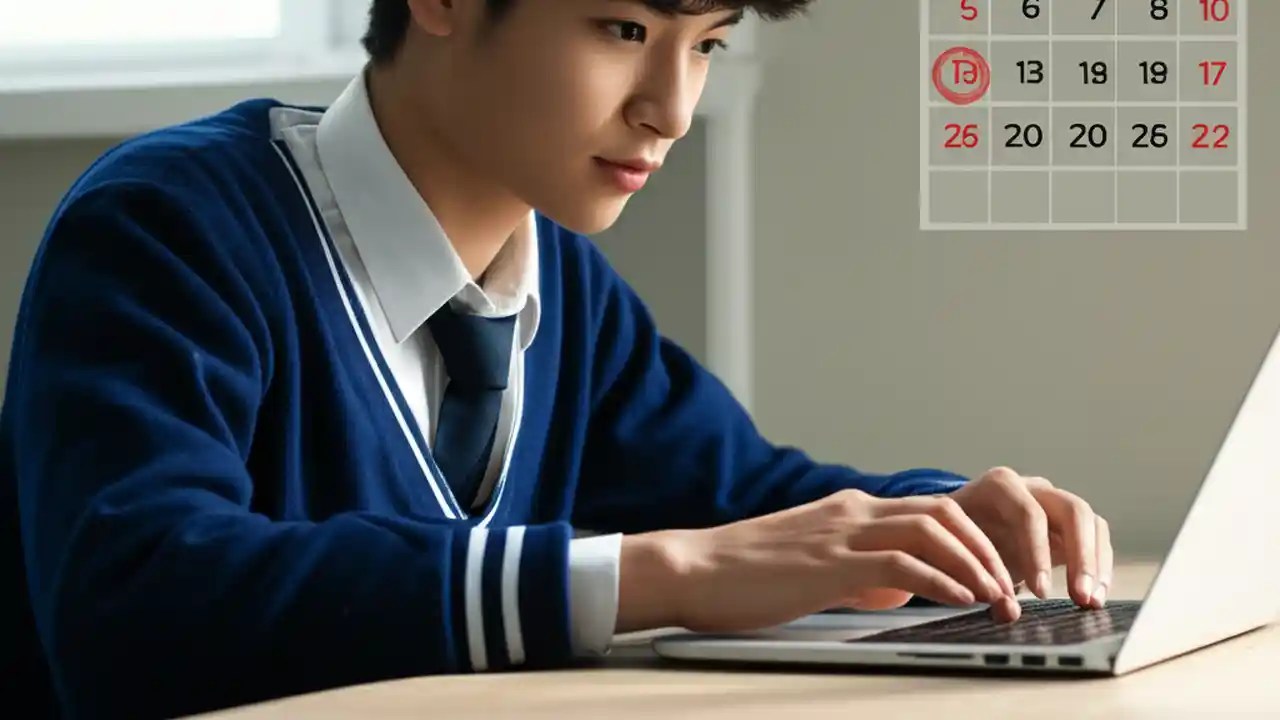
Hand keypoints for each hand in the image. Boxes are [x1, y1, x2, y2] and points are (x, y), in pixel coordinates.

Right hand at [617, 489, 1019, 634]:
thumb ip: (859, 571)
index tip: (998, 570)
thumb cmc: (744, 573)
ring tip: (998, 596)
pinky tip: (961, 599)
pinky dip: (940, 581)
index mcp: (850, 509)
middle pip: (944, 512)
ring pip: (933, 531)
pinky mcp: (831, 563)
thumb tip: (898, 591)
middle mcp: (854, 511)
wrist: (694, 568)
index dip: (974, 538)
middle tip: (1012, 584)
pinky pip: (902, 565)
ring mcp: (842, 534)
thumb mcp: (813, 565)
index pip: (930, 510)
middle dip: (988, 547)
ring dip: (976, 564)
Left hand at [949, 466, 1112, 610]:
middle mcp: (1033, 488)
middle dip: (1081, 556)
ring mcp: (1056, 501)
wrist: (959, 528)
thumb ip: (980, 581)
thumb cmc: (958, 539)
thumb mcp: (959, 554)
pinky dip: (1100, 566)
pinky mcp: (1071, 522)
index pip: (1028, 513)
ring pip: (1091, 522)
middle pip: (1072, 510)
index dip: (1038, 552)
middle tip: (1080, 596)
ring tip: (1092, 601)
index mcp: (1000, 486)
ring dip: (1096, 564)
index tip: (1041, 593)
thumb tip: (1008, 611)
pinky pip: (1097, 537)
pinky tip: (1095, 595)